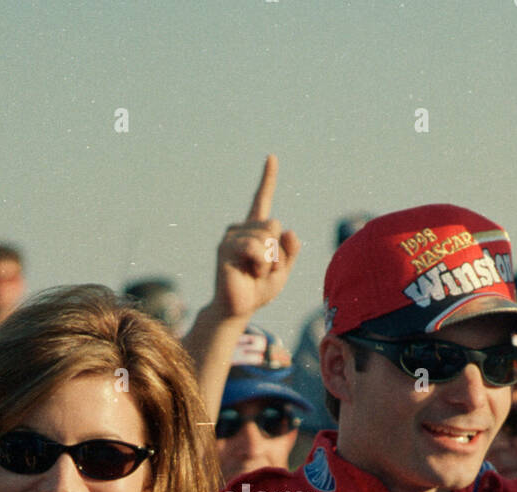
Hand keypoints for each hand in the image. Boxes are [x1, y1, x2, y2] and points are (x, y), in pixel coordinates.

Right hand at [211, 155, 300, 320]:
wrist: (239, 309)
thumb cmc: (259, 290)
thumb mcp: (284, 270)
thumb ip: (291, 251)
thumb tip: (290, 230)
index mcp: (255, 230)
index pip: (262, 200)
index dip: (268, 179)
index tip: (272, 157)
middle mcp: (241, 229)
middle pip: (274, 225)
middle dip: (278, 252)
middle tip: (264, 269)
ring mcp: (231, 237)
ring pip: (267, 238)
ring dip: (270, 261)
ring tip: (255, 273)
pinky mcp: (225, 248)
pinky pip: (256, 249)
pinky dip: (261, 264)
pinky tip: (249, 272)